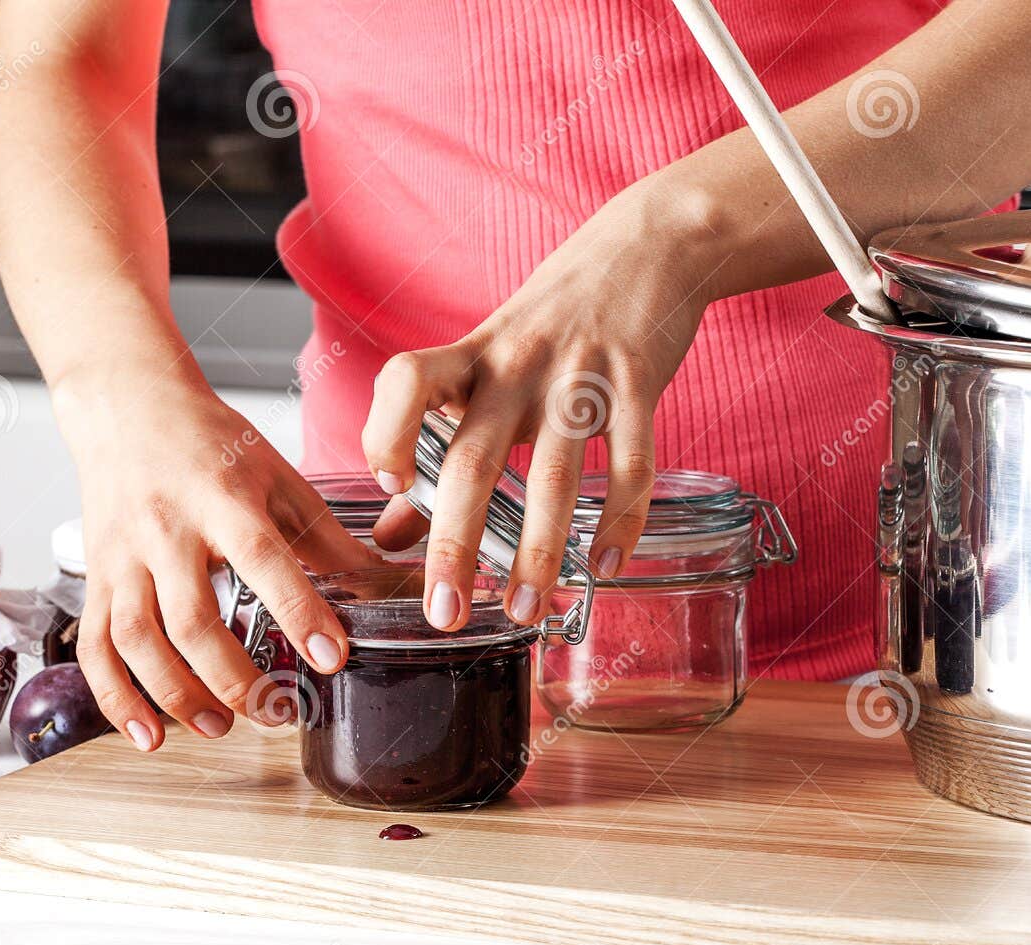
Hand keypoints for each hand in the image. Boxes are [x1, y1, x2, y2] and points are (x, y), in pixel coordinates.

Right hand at [55, 365, 378, 747]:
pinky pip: (96, 647)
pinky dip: (117, 698)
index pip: (262, 558)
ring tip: (221, 727)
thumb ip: (324, 538)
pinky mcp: (96, 576)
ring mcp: (123, 556)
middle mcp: (166, 529)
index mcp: (223, 498)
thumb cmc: (208, 441)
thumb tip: (381, 586)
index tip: (330, 658)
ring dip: (177, 694)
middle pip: (192, 617)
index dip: (297, 610)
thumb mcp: (278, 476)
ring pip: (137, 639)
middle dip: (234, 677)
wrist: (128, 406)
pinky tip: (148, 734)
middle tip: (276, 712)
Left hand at [363, 174, 714, 630]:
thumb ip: (434, 445)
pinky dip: (620, 522)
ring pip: (552, 476)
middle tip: (445, 614)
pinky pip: (630, 464)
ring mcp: (579, 376)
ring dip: (537, 552)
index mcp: (470, 357)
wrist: (645, 245)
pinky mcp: (638, 382)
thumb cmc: (551, 319)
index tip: (390, 489)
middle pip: (473, 458)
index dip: (386, 432)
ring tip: (526, 612)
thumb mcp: (484, 368)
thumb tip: (389, 533)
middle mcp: (515, 366)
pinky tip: (606, 569)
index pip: (407, 381)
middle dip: (454, 544)